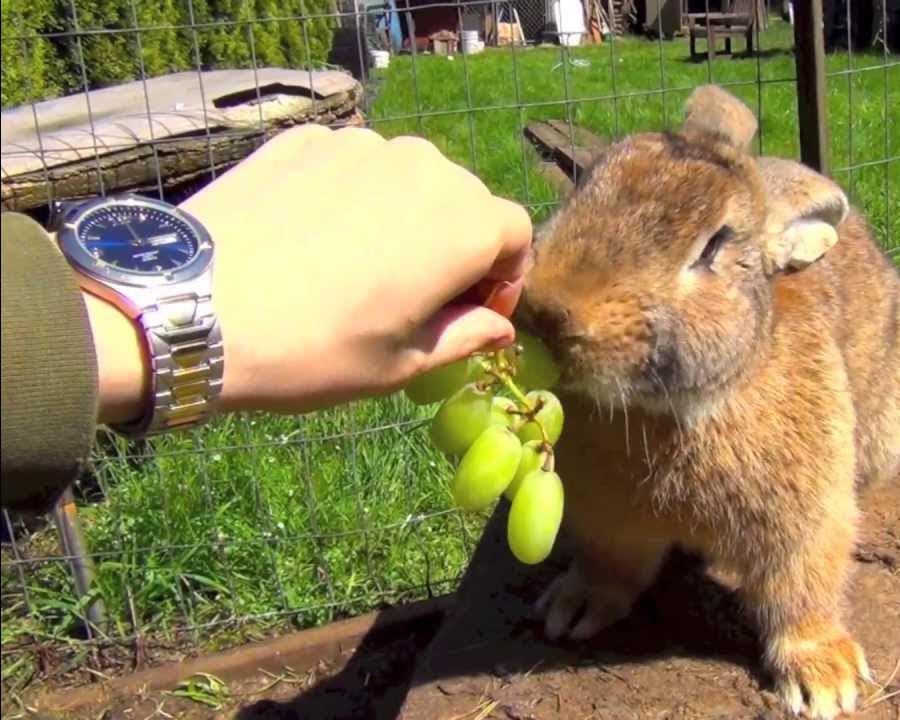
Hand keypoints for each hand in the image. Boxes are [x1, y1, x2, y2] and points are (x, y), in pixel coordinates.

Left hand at [92, 124, 532, 420]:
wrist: (192, 306)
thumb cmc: (313, 349)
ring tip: (361, 268)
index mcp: (464, 223)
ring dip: (403, 219)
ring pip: (406, 179)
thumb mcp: (400, 365)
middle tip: (419, 299)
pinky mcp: (305, 140)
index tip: (475, 315)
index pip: (515, 234)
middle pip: (464, 201)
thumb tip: (499, 326)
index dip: (504, 278)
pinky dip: (351, 199)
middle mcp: (424, 167)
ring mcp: (361, 146)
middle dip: (456, 247)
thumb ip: (465, 336)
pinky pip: (351, 167)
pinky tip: (313, 242)